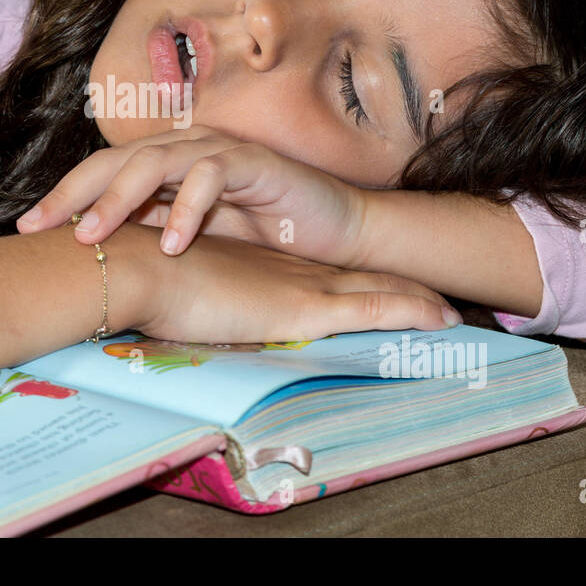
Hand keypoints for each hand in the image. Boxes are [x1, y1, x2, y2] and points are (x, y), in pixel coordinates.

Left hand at [16, 124, 368, 268]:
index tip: (25, 230)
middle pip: (115, 160)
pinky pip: (211, 177)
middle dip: (73, 193)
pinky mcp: (255, 163)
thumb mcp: (193, 237)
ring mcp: (219, 150)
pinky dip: (188, 210)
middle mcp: (186, 148)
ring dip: (119, 200)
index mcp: (166, 162)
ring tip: (92, 235)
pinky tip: (171, 244)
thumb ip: (149, 229)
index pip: (102, 170)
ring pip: (155, 162)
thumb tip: (89, 246)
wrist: (333, 232)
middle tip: (38, 227)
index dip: (62, 195)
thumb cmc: (262, 236)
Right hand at [133, 233, 459, 342]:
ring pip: (374, 287)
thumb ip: (187, 297)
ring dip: (414, 297)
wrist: (136, 269)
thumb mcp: (173, 290)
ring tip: (449, 309)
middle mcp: (286, 269)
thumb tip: (173, 311)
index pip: (320, 271)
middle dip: (395, 284)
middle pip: (355, 274)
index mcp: (260, 266)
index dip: (353, 275)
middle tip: (433, 295)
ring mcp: (298, 283)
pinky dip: (409, 313)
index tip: (380, 281)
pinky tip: (442, 319)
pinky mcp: (302, 305)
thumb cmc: (142, 281)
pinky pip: (372, 309)